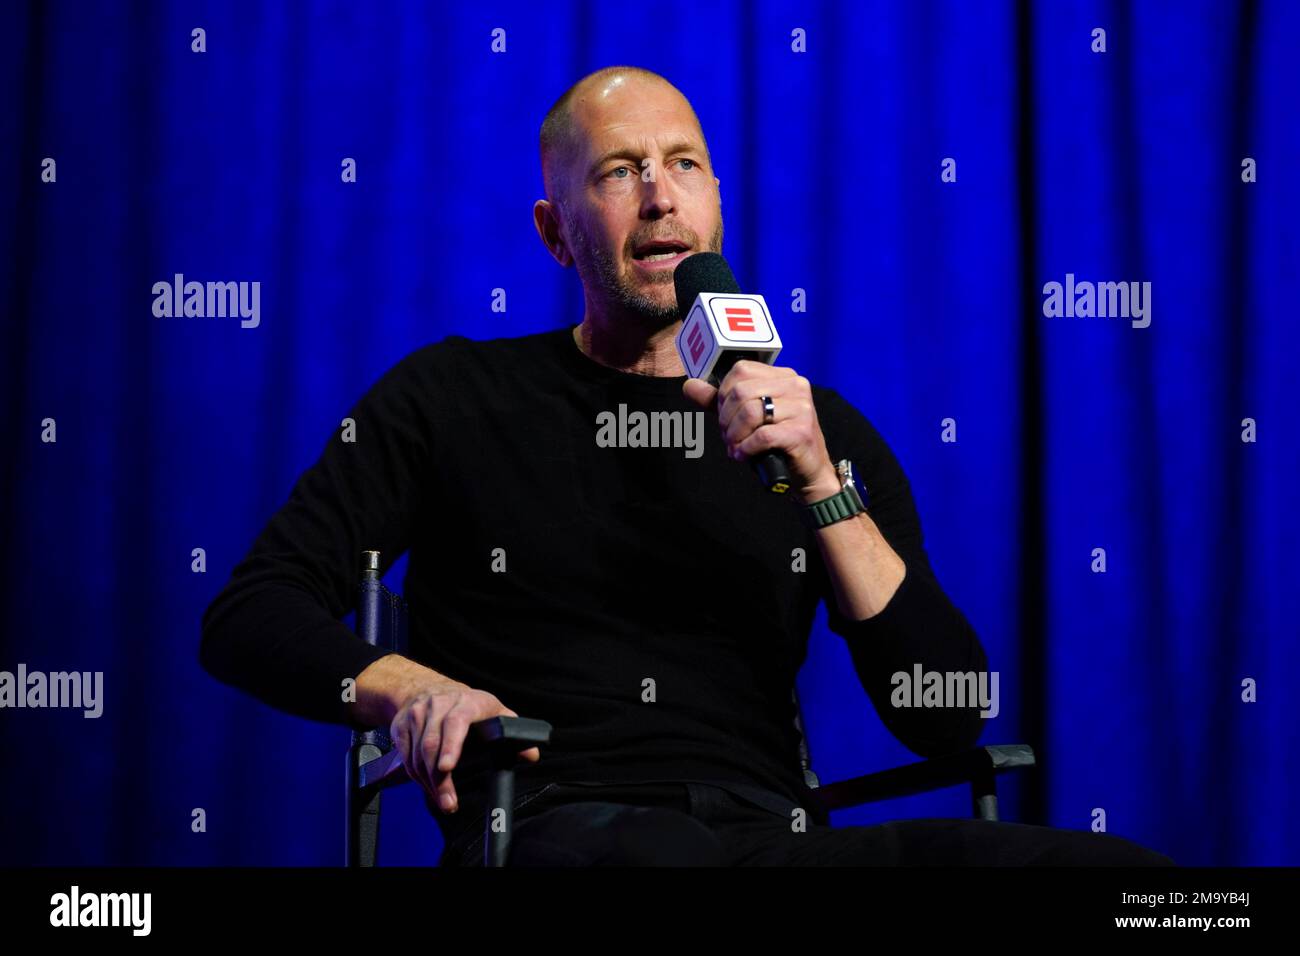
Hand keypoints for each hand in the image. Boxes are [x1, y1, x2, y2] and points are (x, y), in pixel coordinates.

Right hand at [388, 679, 540, 815]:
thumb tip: (532, 755)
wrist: (427, 688)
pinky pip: (407, 757)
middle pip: (433, 744)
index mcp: (466, 701)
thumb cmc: (467, 704)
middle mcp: (438, 704)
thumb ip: (513, 732)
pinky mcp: (401, 725)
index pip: (456, 721)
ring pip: (417, 754)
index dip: (451, 745)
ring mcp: (417, 714)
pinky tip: (428, 787)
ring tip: (442, 800)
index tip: (447, 768)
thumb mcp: (494, 711)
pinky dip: (416, 776)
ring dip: (428, 782)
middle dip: (439, 779)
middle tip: (448, 803)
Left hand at [682, 360, 838, 501]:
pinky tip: (745, 455)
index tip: (725, 416)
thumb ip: (718, 401)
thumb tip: (689, 385)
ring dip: (735, 435)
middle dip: (726, 419)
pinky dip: (746, 448)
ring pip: (750, 413)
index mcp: (783, 376)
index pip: (741, 370)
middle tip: (729, 437)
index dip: (724, 394)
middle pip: (742, 392)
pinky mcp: (802, 431)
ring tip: (736, 447)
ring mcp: (802, 407)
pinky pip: (762, 436)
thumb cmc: (776, 443)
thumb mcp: (745, 418)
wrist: (807, 472)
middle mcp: (796, 386)